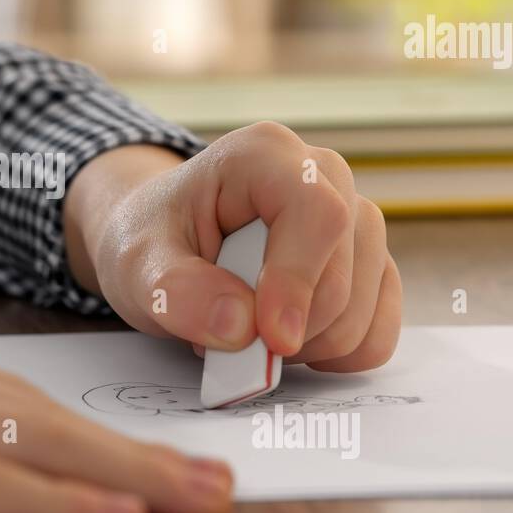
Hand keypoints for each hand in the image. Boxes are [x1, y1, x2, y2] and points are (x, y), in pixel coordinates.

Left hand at [65, 124, 401, 371]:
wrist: (163, 246)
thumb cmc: (153, 243)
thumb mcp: (135, 265)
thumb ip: (175, 292)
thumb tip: (240, 327)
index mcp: (264, 156)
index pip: (315, 213)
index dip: (298, 280)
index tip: (270, 338)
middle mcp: (322, 176)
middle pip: (344, 271)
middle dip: (289, 327)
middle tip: (224, 335)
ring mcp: (353, 220)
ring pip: (363, 307)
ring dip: (305, 344)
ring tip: (247, 330)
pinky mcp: (368, 266)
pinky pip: (378, 331)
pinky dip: (333, 355)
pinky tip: (285, 340)